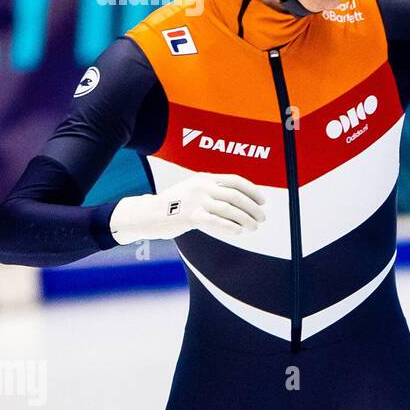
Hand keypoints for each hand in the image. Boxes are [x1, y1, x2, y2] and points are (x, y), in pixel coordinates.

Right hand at [109, 172, 266, 243]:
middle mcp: (202, 186)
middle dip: (253, 208)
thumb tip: (240, 202)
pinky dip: (231, 226)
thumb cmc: (174, 205)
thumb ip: (213, 192)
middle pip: (236, 196)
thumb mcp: (193, 190)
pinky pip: (216, 221)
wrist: (147, 214)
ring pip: (229, 210)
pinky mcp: (190, 216)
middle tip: (261, 218)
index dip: (252, 191)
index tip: (262, 201)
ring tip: (254, 227)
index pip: (236, 181)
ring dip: (246, 219)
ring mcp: (196, 201)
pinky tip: (239, 231)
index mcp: (205, 178)